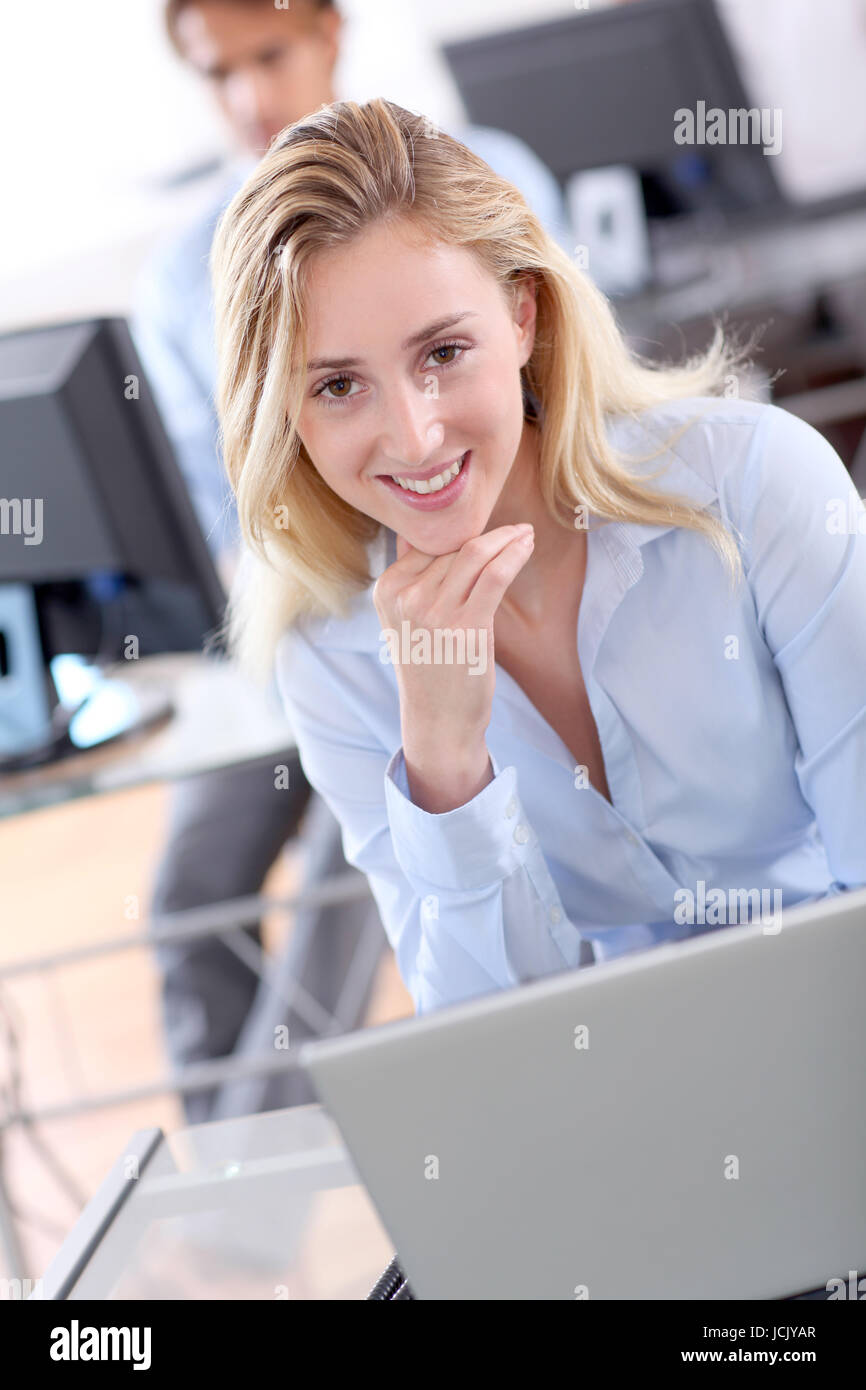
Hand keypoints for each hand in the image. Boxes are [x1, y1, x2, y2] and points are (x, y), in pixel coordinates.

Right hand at [372, 523, 534, 808]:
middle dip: (486, 534)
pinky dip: (513, 553)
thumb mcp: (406, 619)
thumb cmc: (430, 666)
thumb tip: (424, 529)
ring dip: (506, 538)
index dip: (460, 532)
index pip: (427, 544)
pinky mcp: (466, 627)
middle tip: (515, 529)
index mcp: (386, 590)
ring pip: (475, 553)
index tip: (485, 525)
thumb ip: (412, 575)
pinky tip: (526, 545)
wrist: (438, 720)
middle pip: (452, 547)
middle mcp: (406, 598)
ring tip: (525, 533)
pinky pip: (494, 575)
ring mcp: (434, 612)